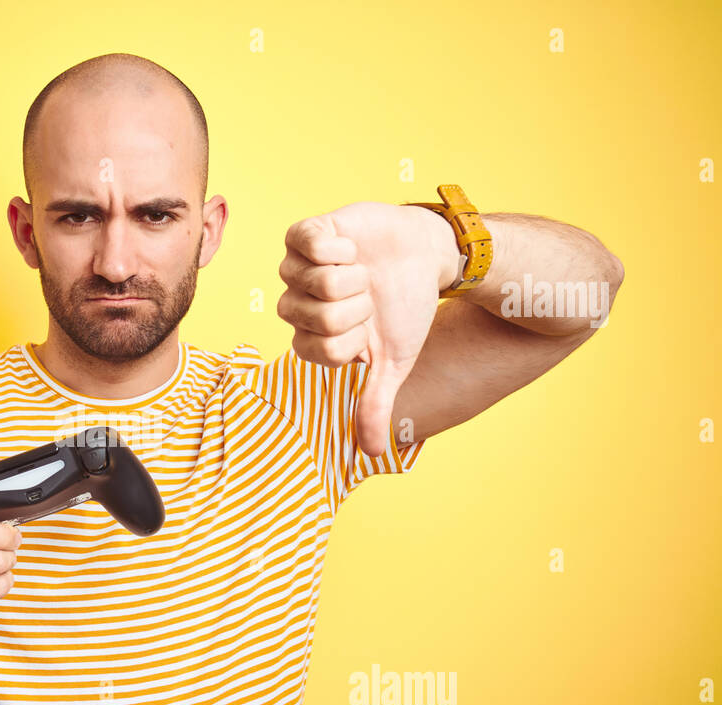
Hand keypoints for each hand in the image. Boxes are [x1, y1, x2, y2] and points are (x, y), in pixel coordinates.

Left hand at [277, 201, 459, 455]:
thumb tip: (374, 453)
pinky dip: (340, 250)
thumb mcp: (393, 361)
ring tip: (363, 272)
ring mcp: (298, 269)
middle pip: (315, 317)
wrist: (424, 257)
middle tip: (368, 297)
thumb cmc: (403, 309)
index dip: (354, 338)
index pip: (321, 350)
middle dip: (356, 307)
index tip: (368, 330)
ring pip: (312, 281)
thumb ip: (375, 402)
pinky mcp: (307, 234)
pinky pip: (308, 244)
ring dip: (351, 277)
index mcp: (311, 338)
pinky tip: (352, 250)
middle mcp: (297, 305)